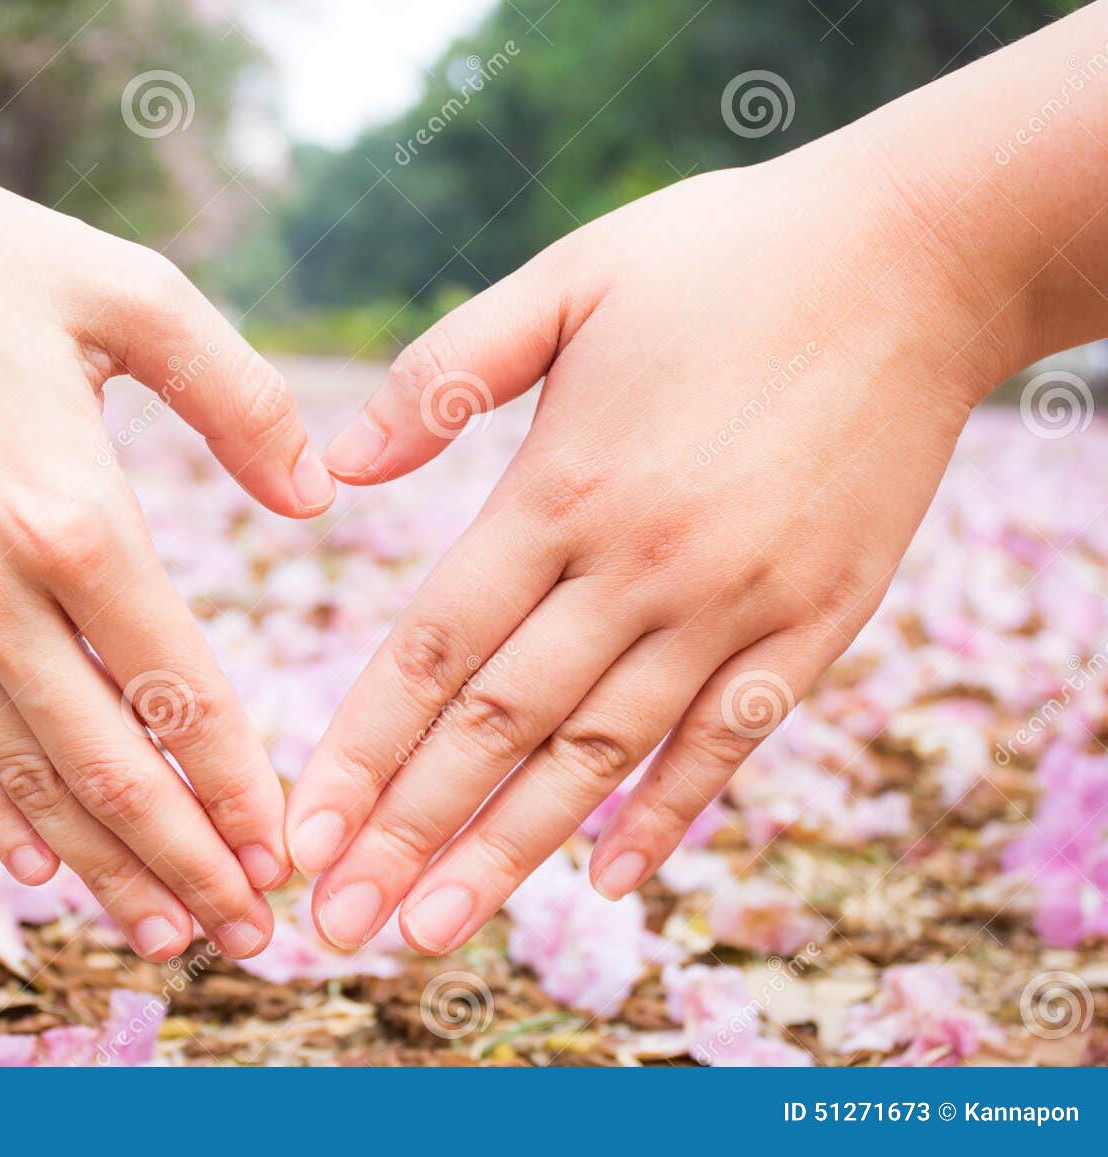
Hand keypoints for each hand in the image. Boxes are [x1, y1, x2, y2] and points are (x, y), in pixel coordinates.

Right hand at [0, 144, 333, 959]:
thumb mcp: (133, 294)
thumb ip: (242, 399)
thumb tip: (316, 498)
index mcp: (74, 515)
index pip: (178, 694)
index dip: (237, 788)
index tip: (282, 855)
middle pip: (107, 765)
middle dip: (184, 864)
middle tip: (249, 937)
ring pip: (23, 776)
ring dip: (100, 865)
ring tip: (163, 935)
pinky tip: (41, 867)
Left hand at [286, 141, 1022, 953]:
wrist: (920, 257)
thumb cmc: (724, 257)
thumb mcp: (567, 280)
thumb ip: (443, 373)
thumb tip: (337, 469)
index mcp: (563, 487)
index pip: (435, 646)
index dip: (363, 747)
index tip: (304, 830)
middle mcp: (642, 565)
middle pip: (501, 726)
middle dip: (410, 833)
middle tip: (339, 923)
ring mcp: (735, 603)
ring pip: (600, 756)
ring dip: (512, 852)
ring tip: (435, 930)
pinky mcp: (816, 621)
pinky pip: (728, 742)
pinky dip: (665, 815)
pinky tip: (606, 882)